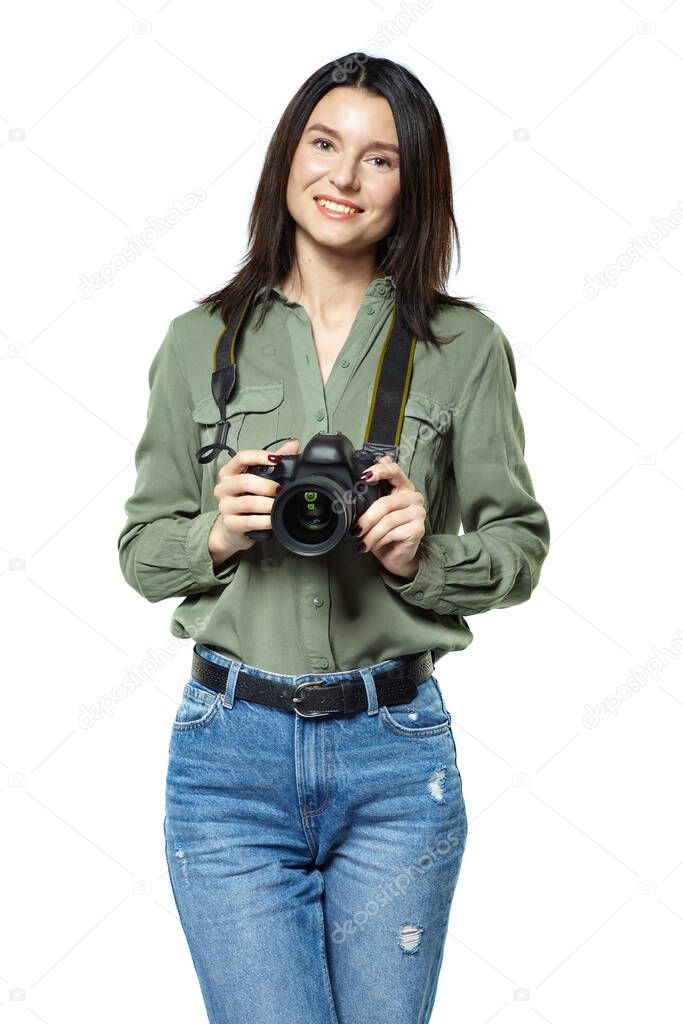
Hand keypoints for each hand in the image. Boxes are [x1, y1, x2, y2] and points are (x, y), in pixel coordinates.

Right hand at [209, 438, 299, 561]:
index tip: (276, 459)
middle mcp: (223, 488)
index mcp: (229, 473)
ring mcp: (225, 507)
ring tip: (277, 505)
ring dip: (267, 504)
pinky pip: (249, 521)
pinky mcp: (230, 524)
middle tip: (279, 489)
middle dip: (266, 485)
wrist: (232, 528)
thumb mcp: (256, 479)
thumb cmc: (244, 499)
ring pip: (248, 503)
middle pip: (244, 481)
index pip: (241, 458)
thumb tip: (292, 445)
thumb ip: (273, 462)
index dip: (259, 456)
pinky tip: (272, 519)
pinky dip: (264, 520)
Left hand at [353, 453, 425, 578]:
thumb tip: (363, 474)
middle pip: (385, 502)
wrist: (395, 555)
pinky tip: (373, 546)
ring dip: (371, 534)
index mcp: (403, 486)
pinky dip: (379, 541)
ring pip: (388, 520)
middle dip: (367, 519)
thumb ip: (372, 492)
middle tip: (355, 529)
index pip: (394, 470)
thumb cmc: (384, 531)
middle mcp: (413, 497)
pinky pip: (393, 533)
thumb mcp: (374, 511)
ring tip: (362, 542)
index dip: (380, 470)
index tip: (364, 476)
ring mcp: (418, 512)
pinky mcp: (418, 529)